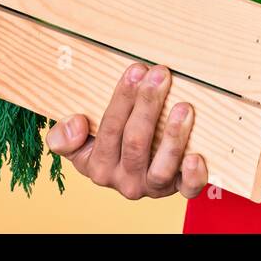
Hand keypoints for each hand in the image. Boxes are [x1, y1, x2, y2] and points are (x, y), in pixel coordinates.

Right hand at [46, 62, 209, 199]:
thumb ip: (64, 136)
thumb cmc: (108, 146)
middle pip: (136, 142)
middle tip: (160, 74)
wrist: (131, 174)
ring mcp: (152, 187)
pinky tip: (197, 156)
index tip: (136, 70)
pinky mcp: (178, 190)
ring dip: (173, 136)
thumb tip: (75, 124)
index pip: (109, 130)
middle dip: (148, 105)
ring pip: (161, 167)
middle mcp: (124, 181)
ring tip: (183, 106)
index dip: (122, 99)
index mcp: (97, 166)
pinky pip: (187, 190)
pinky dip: (193, 176)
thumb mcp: (77, 143)